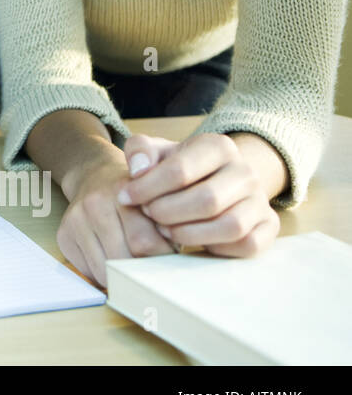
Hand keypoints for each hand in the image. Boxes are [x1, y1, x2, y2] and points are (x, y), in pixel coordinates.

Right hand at [56, 149, 175, 287]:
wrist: (95, 177)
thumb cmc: (133, 195)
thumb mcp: (155, 198)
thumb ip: (167, 223)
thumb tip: (175, 262)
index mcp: (122, 192)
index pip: (144, 242)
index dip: (161, 256)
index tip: (169, 257)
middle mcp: (94, 204)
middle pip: (122, 257)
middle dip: (141, 269)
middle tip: (152, 266)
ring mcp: (75, 220)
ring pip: (103, 270)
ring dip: (122, 275)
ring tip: (133, 264)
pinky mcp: (63, 236)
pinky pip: (88, 271)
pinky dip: (104, 274)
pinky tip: (112, 260)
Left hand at [117, 131, 280, 257]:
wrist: (214, 179)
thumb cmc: (178, 167)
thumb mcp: (156, 151)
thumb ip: (140, 151)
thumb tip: (138, 169)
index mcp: (218, 146)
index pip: (180, 170)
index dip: (147, 188)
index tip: (126, 197)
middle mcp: (245, 171)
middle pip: (207, 200)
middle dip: (168, 212)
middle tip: (149, 216)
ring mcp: (260, 200)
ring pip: (230, 225)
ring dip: (190, 234)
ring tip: (166, 230)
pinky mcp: (269, 226)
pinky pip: (248, 244)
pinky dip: (217, 248)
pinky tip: (194, 242)